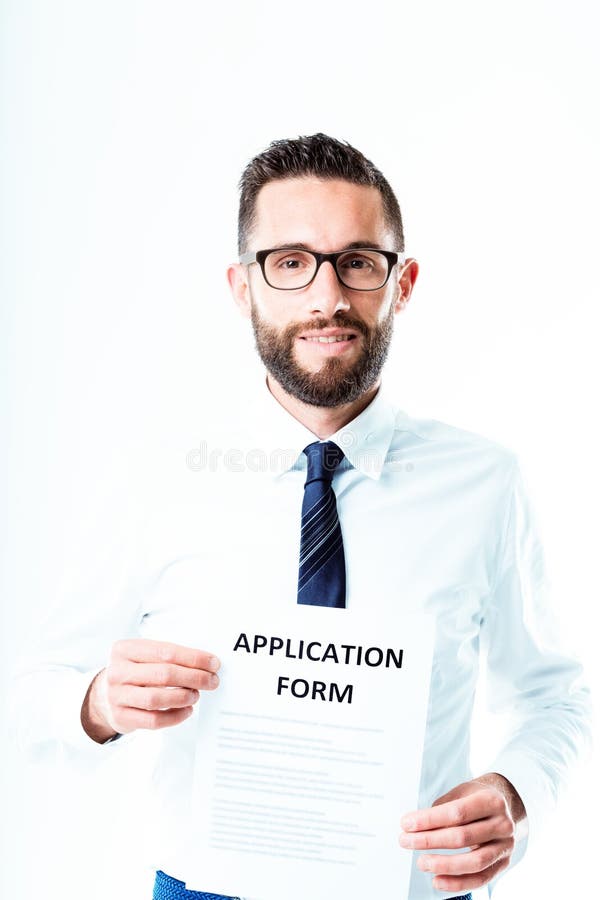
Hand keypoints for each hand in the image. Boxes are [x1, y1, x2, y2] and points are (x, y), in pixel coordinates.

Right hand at [81, 639, 220, 742]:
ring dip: (183, 697)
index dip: (193, 657)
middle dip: (194, 677)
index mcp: (125, 649)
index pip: (165, 651)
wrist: (104, 696)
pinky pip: (153, 720)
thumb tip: (207, 662)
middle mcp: (117, 671)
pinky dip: (175, 716)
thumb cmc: (134, 672)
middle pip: (163, 674)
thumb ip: (169, 656)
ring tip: (196, 695)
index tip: (213, 663)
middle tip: (212, 681)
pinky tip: (187, 711)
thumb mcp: (143, 656)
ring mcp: (116, 695)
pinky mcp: (120, 717)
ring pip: (156, 698)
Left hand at [399, 774, 525, 892]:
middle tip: (406, 841)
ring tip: (421, 862)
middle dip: (429, 841)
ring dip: (443, 865)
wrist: (505, 806)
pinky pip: (480, 879)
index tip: (407, 823)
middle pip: (462, 837)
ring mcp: (505, 846)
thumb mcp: (462, 791)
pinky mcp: (503, 864)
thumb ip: (443, 807)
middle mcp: (503, 824)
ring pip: (473, 862)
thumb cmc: (477, 797)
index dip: (429, 820)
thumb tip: (416, 826)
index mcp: (491, 801)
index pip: (457, 813)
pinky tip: (438, 880)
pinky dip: (458, 883)